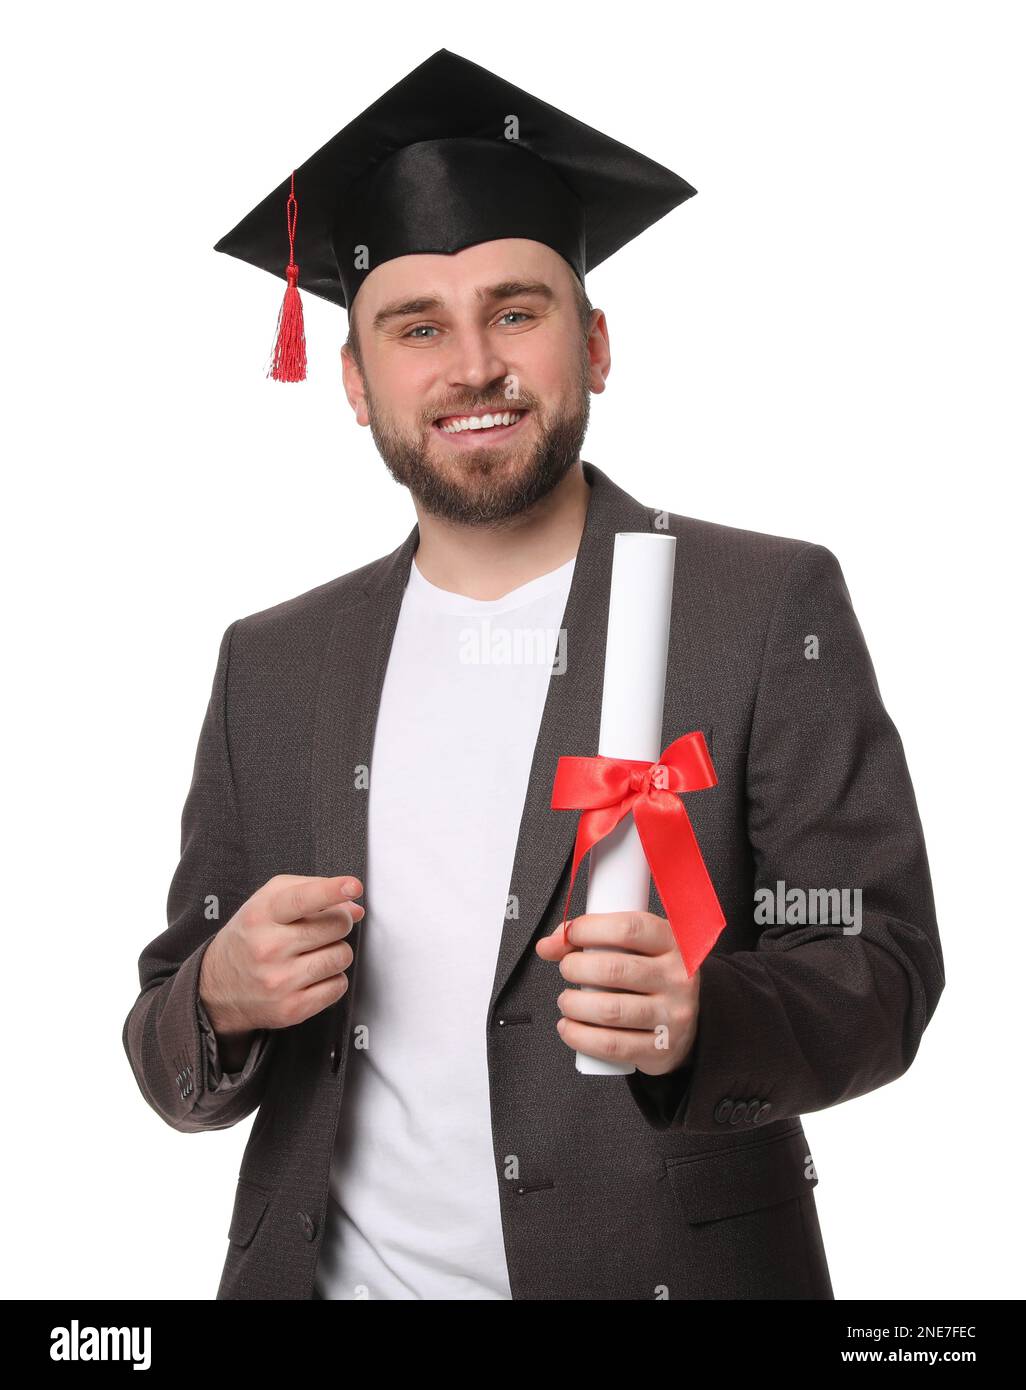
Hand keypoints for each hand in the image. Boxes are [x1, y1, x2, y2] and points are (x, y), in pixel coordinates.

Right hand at [199, 874, 363, 1038]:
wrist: (216, 987)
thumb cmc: (250, 936)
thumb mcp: (268, 900)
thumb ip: (313, 890)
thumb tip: (355, 908)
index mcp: (262, 915)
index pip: (301, 899)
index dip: (331, 891)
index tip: (353, 886)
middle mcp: (268, 948)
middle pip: (336, 926)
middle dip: (338, 923)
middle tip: (320, 929)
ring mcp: (280, 981)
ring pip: (342, 956)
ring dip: (336, 952)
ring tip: (313, 953)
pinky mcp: (292, 1009)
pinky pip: (338, 986)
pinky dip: (332, 979)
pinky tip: (311, 976)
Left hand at [534, 911, 699, 1072]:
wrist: (684, 1024)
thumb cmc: (650, 978)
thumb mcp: (634, 948)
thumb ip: (591, 938)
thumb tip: (549, 945)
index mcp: (671, 943)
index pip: (628, 928)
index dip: (590, 929)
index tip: (569, 935)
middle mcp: (677, 978)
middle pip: (614, 970)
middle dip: (575, 968)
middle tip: (567, 970)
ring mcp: (672, 1015)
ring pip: (611, 1010)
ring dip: (574, 1004)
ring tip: (567, 1000)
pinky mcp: (661, 1049)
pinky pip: (612, 1045)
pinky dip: (580, 1036)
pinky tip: (569, 1027)